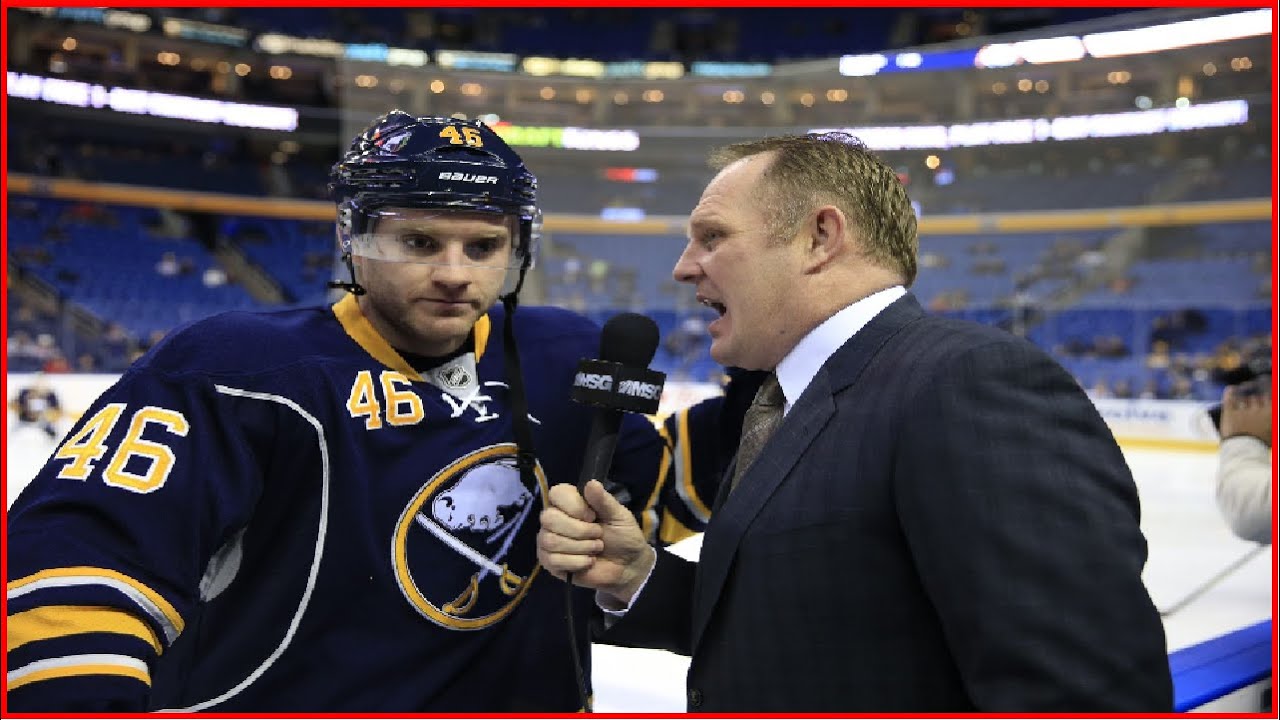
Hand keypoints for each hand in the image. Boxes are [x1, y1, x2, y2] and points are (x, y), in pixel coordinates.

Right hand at [538, 480, 654, 605]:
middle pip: (549, 518)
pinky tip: (588, 561)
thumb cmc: (623, 536)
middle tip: (598, 534)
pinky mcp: (550, 562)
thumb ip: (604, 501)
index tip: (593, 516)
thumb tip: (591, 483)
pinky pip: (552, 560)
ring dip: (580, 547)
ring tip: (596, 549)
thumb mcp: (619, 516)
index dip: (574, 505)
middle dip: (579, 530)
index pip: (556, 493)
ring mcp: (549, 541)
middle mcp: (555, 519)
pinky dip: (576, 562)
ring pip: (550, 541)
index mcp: (570, 502)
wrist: (628, 566)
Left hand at [1219, 385, 1271, 445]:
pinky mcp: (1229, 412)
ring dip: (1244, 400)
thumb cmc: (1260, 445)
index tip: (1264, 402)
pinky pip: (1230, 398)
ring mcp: (1243, 410)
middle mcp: (1258, 409)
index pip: (1270, 399)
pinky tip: (1231, 389)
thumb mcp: (1272, 433)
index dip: (1266, 400)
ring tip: (1243, 401)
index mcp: (1271, 414)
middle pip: (1257, 399)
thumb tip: (1269, 415)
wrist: (1245, 451)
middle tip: (1253, 406)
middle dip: (1255, 402)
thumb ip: (1271, 420)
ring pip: (1245, 399)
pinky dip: (1230, 392)